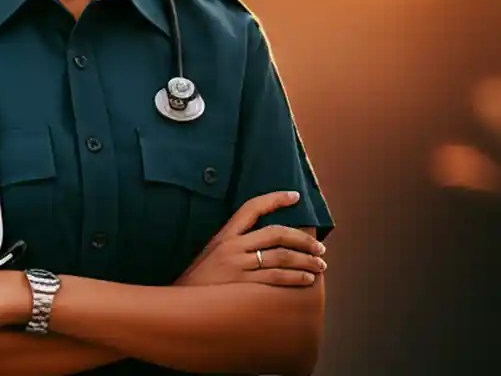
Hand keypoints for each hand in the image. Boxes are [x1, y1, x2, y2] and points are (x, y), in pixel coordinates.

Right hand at [176, 190, 326, 286]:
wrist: (180, 302)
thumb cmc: (199, 280)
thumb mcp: (212, 254)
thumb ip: (235, 246)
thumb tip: (267, 242)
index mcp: (224, 235)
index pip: (251, 208)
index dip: (275, 199)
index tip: (295, 196)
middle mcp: (231, 246)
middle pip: (275, 233)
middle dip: (302, 239)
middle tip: (319, 247)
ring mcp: (237, 265)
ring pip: (281, 255)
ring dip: (305, 260)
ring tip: (320, 265)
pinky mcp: (242, 284)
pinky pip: (276, 277)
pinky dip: (296, 277)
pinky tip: (307, 279)